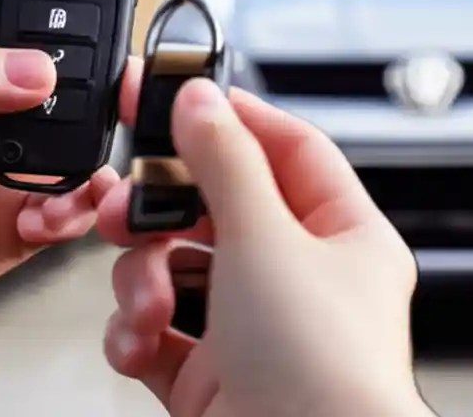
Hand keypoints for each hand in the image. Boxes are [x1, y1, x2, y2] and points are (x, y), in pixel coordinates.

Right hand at [96, 81, 429, 416]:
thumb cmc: (323, 368)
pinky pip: (159, 334)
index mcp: (344, 236)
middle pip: (220, 211)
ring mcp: (256, 330)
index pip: (290, 150)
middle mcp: (303, 280)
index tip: (178, 94)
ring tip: (147, 307)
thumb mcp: (268, 240)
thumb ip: (225, 164)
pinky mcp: (214, 378)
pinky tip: (138, 344)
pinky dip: (137, 334)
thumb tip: (200, 100)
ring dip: (144, 281)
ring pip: (179, 271)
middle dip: (165, 211)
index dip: (235, 117)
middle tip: (127, 207)